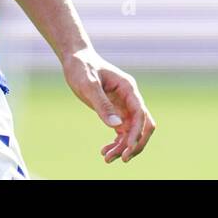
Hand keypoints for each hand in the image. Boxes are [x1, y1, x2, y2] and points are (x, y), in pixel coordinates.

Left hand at [62, 48, 155, 162]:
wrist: (75, 59)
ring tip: (107, 158)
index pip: (140, 114)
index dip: (137, 133)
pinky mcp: (115, 110)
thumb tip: (116, 126)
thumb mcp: (88, 85)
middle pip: (143, 125)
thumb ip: (102, 105)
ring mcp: (124, 105)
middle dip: (135, 143)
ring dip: (124, 146)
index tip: (127, 149)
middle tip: (122, 159)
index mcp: (128, 88)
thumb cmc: (82, 67)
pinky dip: (117, 143)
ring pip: (132, 131)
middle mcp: (130, 98)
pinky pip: (122, 131)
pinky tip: (105, 151)